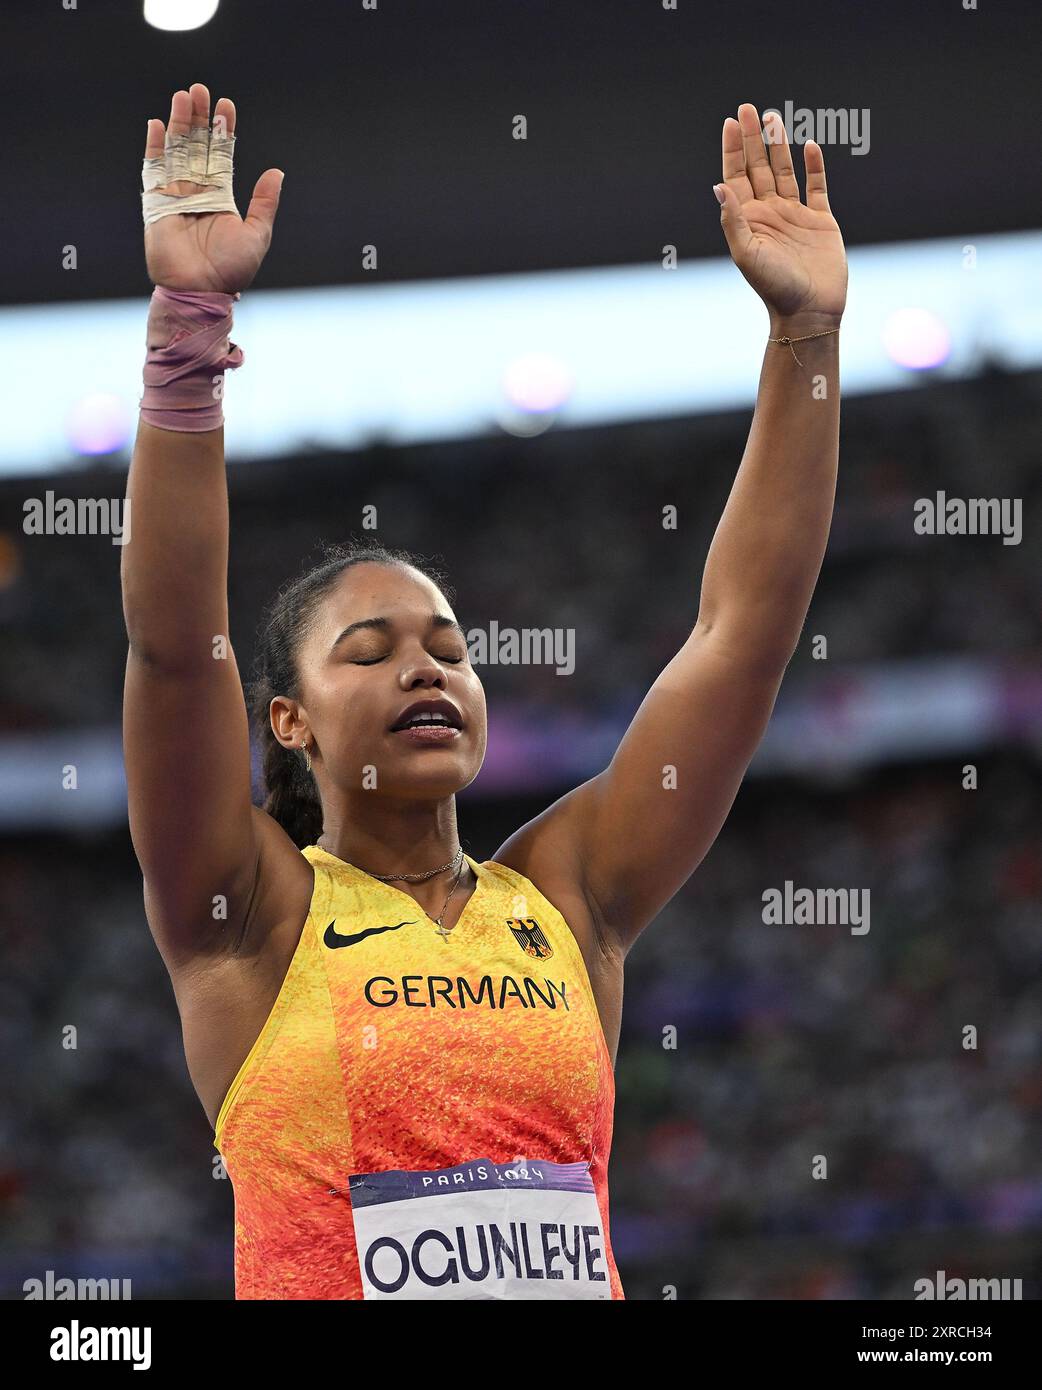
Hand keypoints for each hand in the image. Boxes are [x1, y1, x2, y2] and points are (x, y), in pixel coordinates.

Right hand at [143, 83, 283, 292]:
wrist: (201, 291)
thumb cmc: (231, 270)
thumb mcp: (257, 234)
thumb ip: (264, 202)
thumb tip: (277, 172)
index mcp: (221, 195)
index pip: (221, 153)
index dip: (223, 129)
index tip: (226, 106)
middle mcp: (197, 191)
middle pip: (196, 145)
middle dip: (198, 117)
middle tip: (200, 90)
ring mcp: (175, 195)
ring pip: (176, 151)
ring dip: (178, 123)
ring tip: (183, 97)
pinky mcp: (156, 204)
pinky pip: (153, 171)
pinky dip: (154, 148)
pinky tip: (157, 125)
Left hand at [714, 104, 846, 326]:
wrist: (809, 310)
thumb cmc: (774, 287)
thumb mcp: (747, 254)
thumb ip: (733, 219)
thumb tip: (719, 186)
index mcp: (748, 220)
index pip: (736, 177)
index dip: (733, 150)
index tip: (731, 123)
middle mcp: (769, 214)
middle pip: (758, 167)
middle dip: (753, 138)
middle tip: (748, 108)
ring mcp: (795, 215)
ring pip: (785, 172)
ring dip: (779, 146)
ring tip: (774, 118)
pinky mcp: (820, 221)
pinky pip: (817, 187)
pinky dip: (814, 167)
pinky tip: (809, 146)